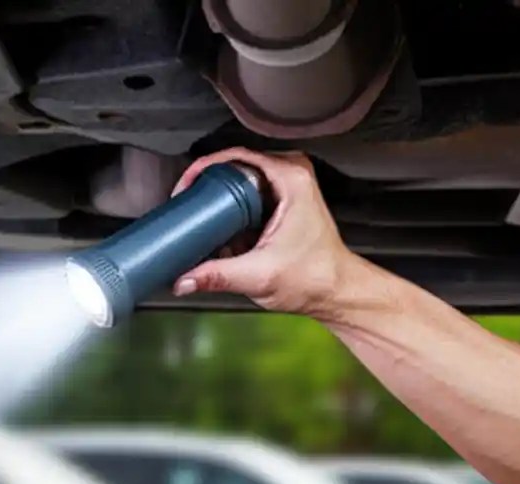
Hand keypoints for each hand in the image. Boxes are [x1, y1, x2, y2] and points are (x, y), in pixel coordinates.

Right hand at [170, 147, 360, 319]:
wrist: (335, 291)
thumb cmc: (316, 277)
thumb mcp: (258, 276)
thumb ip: (216, 276)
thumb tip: (183, 278)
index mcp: (292, 181)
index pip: (237, 156)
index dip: (205, 168)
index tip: (186, 184)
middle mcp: (292, 176)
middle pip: (235, 165)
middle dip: (207, 184)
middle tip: (186, 202)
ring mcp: (287, 187)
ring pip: (239, 180)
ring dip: (217, 197)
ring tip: (197, 214)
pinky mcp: (281, 202)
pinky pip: (246, 193)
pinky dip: (229, 207)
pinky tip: (216, 224)